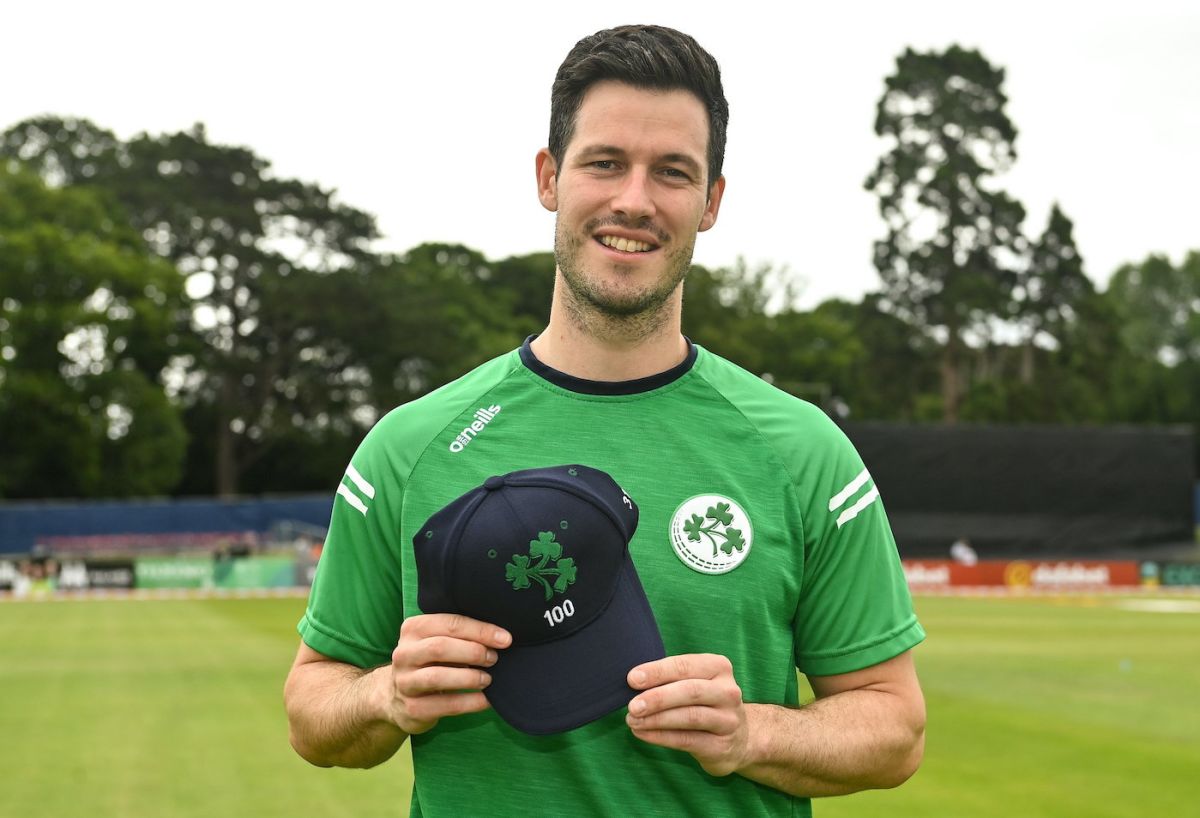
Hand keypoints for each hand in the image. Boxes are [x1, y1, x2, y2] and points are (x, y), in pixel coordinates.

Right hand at [384, 613, 510, 734]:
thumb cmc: (429, 662)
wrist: (397, 697)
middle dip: (473, 652)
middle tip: (494, 658)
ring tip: (488, 679)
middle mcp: (404, 653)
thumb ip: (461, 634)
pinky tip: (486, 700)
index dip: (480, 630)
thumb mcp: (437, 641)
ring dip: (469, 677)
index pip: (449, 624)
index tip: (505, 639)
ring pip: (437, 676)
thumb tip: (501, 636)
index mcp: (413, 629)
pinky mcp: (412, 709)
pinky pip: (446, 705)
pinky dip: (471, 702)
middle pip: (440, 647)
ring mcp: (405, 682)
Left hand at [625, 653, 750, 776]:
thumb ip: (670, 678)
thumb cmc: (705, 702)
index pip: (685, 666)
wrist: (739, 739)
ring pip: (690, 716)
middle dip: (657, 697)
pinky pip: (687, 740)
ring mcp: (728, 720)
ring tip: (633, 720)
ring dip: (657, 719)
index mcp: (719, 667)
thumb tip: (633, 681)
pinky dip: (661, 736)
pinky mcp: (721, 746)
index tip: (632, 679)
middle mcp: (728, 692)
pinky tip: (642, 734)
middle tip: (632, 705)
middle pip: (690, 691)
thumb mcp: (695, 682)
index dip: (658, 671)